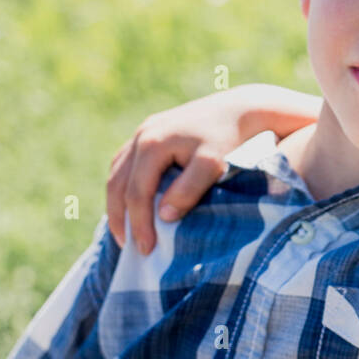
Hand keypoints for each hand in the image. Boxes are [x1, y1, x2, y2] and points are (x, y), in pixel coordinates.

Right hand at [106, 84, 321, 253]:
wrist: (241, 108)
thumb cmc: (230, 139)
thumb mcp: (213, 165)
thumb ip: (189, 189)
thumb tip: (163, 216)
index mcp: (153, 144)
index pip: (136, 193)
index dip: (139, 224)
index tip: (147, 250)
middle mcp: (142, 135)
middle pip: (118, 184)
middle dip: (121, 218)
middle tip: (129, 247)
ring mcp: (143, 132)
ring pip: (117, 173)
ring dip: (118, 203)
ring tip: (127, 231)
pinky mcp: (149, 132)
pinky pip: (125, 164)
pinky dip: (124, 186)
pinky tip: (132, 203)